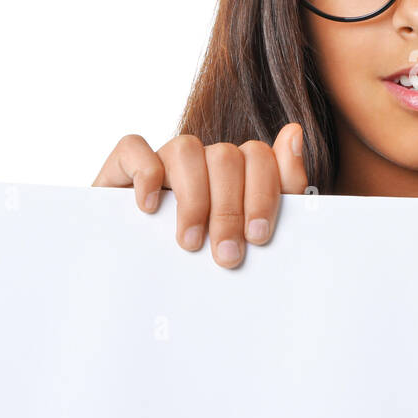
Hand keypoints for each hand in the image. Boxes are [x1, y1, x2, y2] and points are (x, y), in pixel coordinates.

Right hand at [92, 124, 307, 268]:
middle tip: (226, 255)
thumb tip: (295, 131)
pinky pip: (133, 147)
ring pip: (185, 148)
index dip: (263, 194)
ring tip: (190, 242)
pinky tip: (150, 207)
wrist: (139, 286)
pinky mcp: (122, 168)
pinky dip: (145, 173)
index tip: (258, 237)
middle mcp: (201, 161)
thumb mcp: (249, 234)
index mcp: (236, 172)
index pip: (259, 157)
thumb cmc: (203, 262)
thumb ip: (282, 187)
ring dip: (193, 197)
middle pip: (226, 156)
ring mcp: (162, 161)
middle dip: (230, 209)